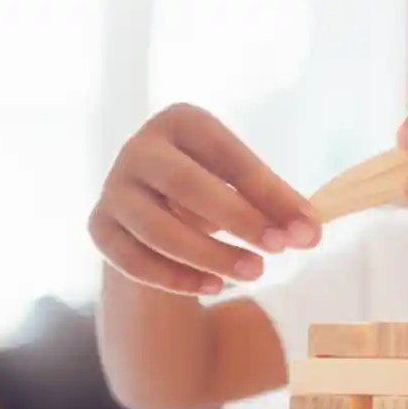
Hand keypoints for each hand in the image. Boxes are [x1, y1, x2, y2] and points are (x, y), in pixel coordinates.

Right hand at [90, 104, 319, 294]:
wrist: (154, 209)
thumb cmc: (210, 189)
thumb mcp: (244, 187)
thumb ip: (275, 205)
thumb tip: (308, 232)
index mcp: (182, 122)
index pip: (229, 156)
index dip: (269, 195)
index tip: (306, 230)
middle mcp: (140, 148)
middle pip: (185, 185)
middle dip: (237, 221)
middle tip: (277, 251)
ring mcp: (114, 187)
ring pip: (156, 228)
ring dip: (209, 255)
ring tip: (253, 273)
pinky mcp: (100, 226)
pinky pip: (134, 259)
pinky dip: (176, 278)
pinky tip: (215, 286)